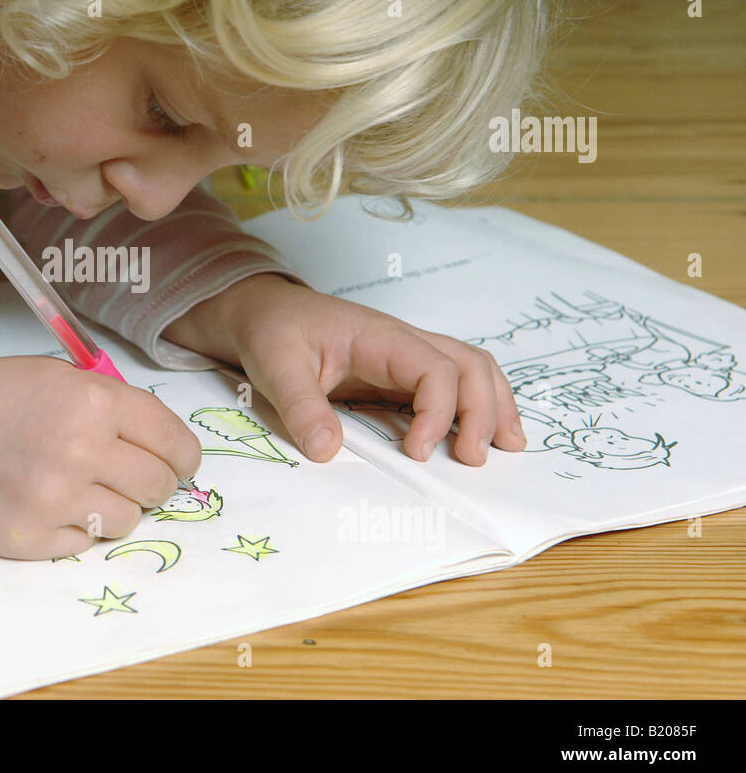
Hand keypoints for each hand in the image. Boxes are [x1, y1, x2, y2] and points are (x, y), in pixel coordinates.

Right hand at [0, 356, 201, 559]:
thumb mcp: (63, 377)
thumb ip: (116, 406)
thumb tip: (169, 448)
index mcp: (95, 403)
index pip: (174, 444)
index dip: (184, 457)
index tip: (181, 463)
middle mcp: (80, 451)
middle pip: (158, 486)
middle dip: (153, 482)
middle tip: (132, 475)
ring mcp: (55, 499)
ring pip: (127, 520)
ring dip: (114, 506)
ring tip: (81, 486)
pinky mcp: (33, 536)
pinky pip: (85, 543)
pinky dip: (77, 526)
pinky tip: (51, 502)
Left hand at [166, 274, 527, 464]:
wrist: (264, 312)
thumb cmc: (272, 332)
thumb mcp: (275, 367)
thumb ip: (301, 407)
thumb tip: (328, 453)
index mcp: (378, 336)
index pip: (434, 368)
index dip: (438, 412)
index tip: (418, 453)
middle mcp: (403, 342)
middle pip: (469, 365)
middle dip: (483, 411)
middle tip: (473, 460)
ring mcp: (407, 355)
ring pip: (472, 369)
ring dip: (494, 406)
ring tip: (508, 448)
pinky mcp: (402, 372)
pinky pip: (453, 383)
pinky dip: (478, 405)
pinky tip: (486, 435)